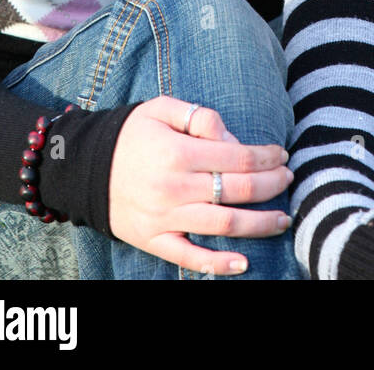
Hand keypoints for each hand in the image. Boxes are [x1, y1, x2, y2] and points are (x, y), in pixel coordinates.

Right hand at [108, 97, 292, 275]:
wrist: (84, 167)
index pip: (237, 157)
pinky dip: (218, 264)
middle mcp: (174, 188)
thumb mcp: (160, 108)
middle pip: (237, 190)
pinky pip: (190, 258)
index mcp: (178, 152)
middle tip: (289, 180)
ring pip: (223, 225)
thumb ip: (198, 115)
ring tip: (282, 218)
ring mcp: (164, 218)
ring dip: (259, 224)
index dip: (266, 157)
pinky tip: (244, 262)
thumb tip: (229, 134)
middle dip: (271, 185)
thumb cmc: (130, 134)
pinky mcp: (153, 240)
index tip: (282, 155)